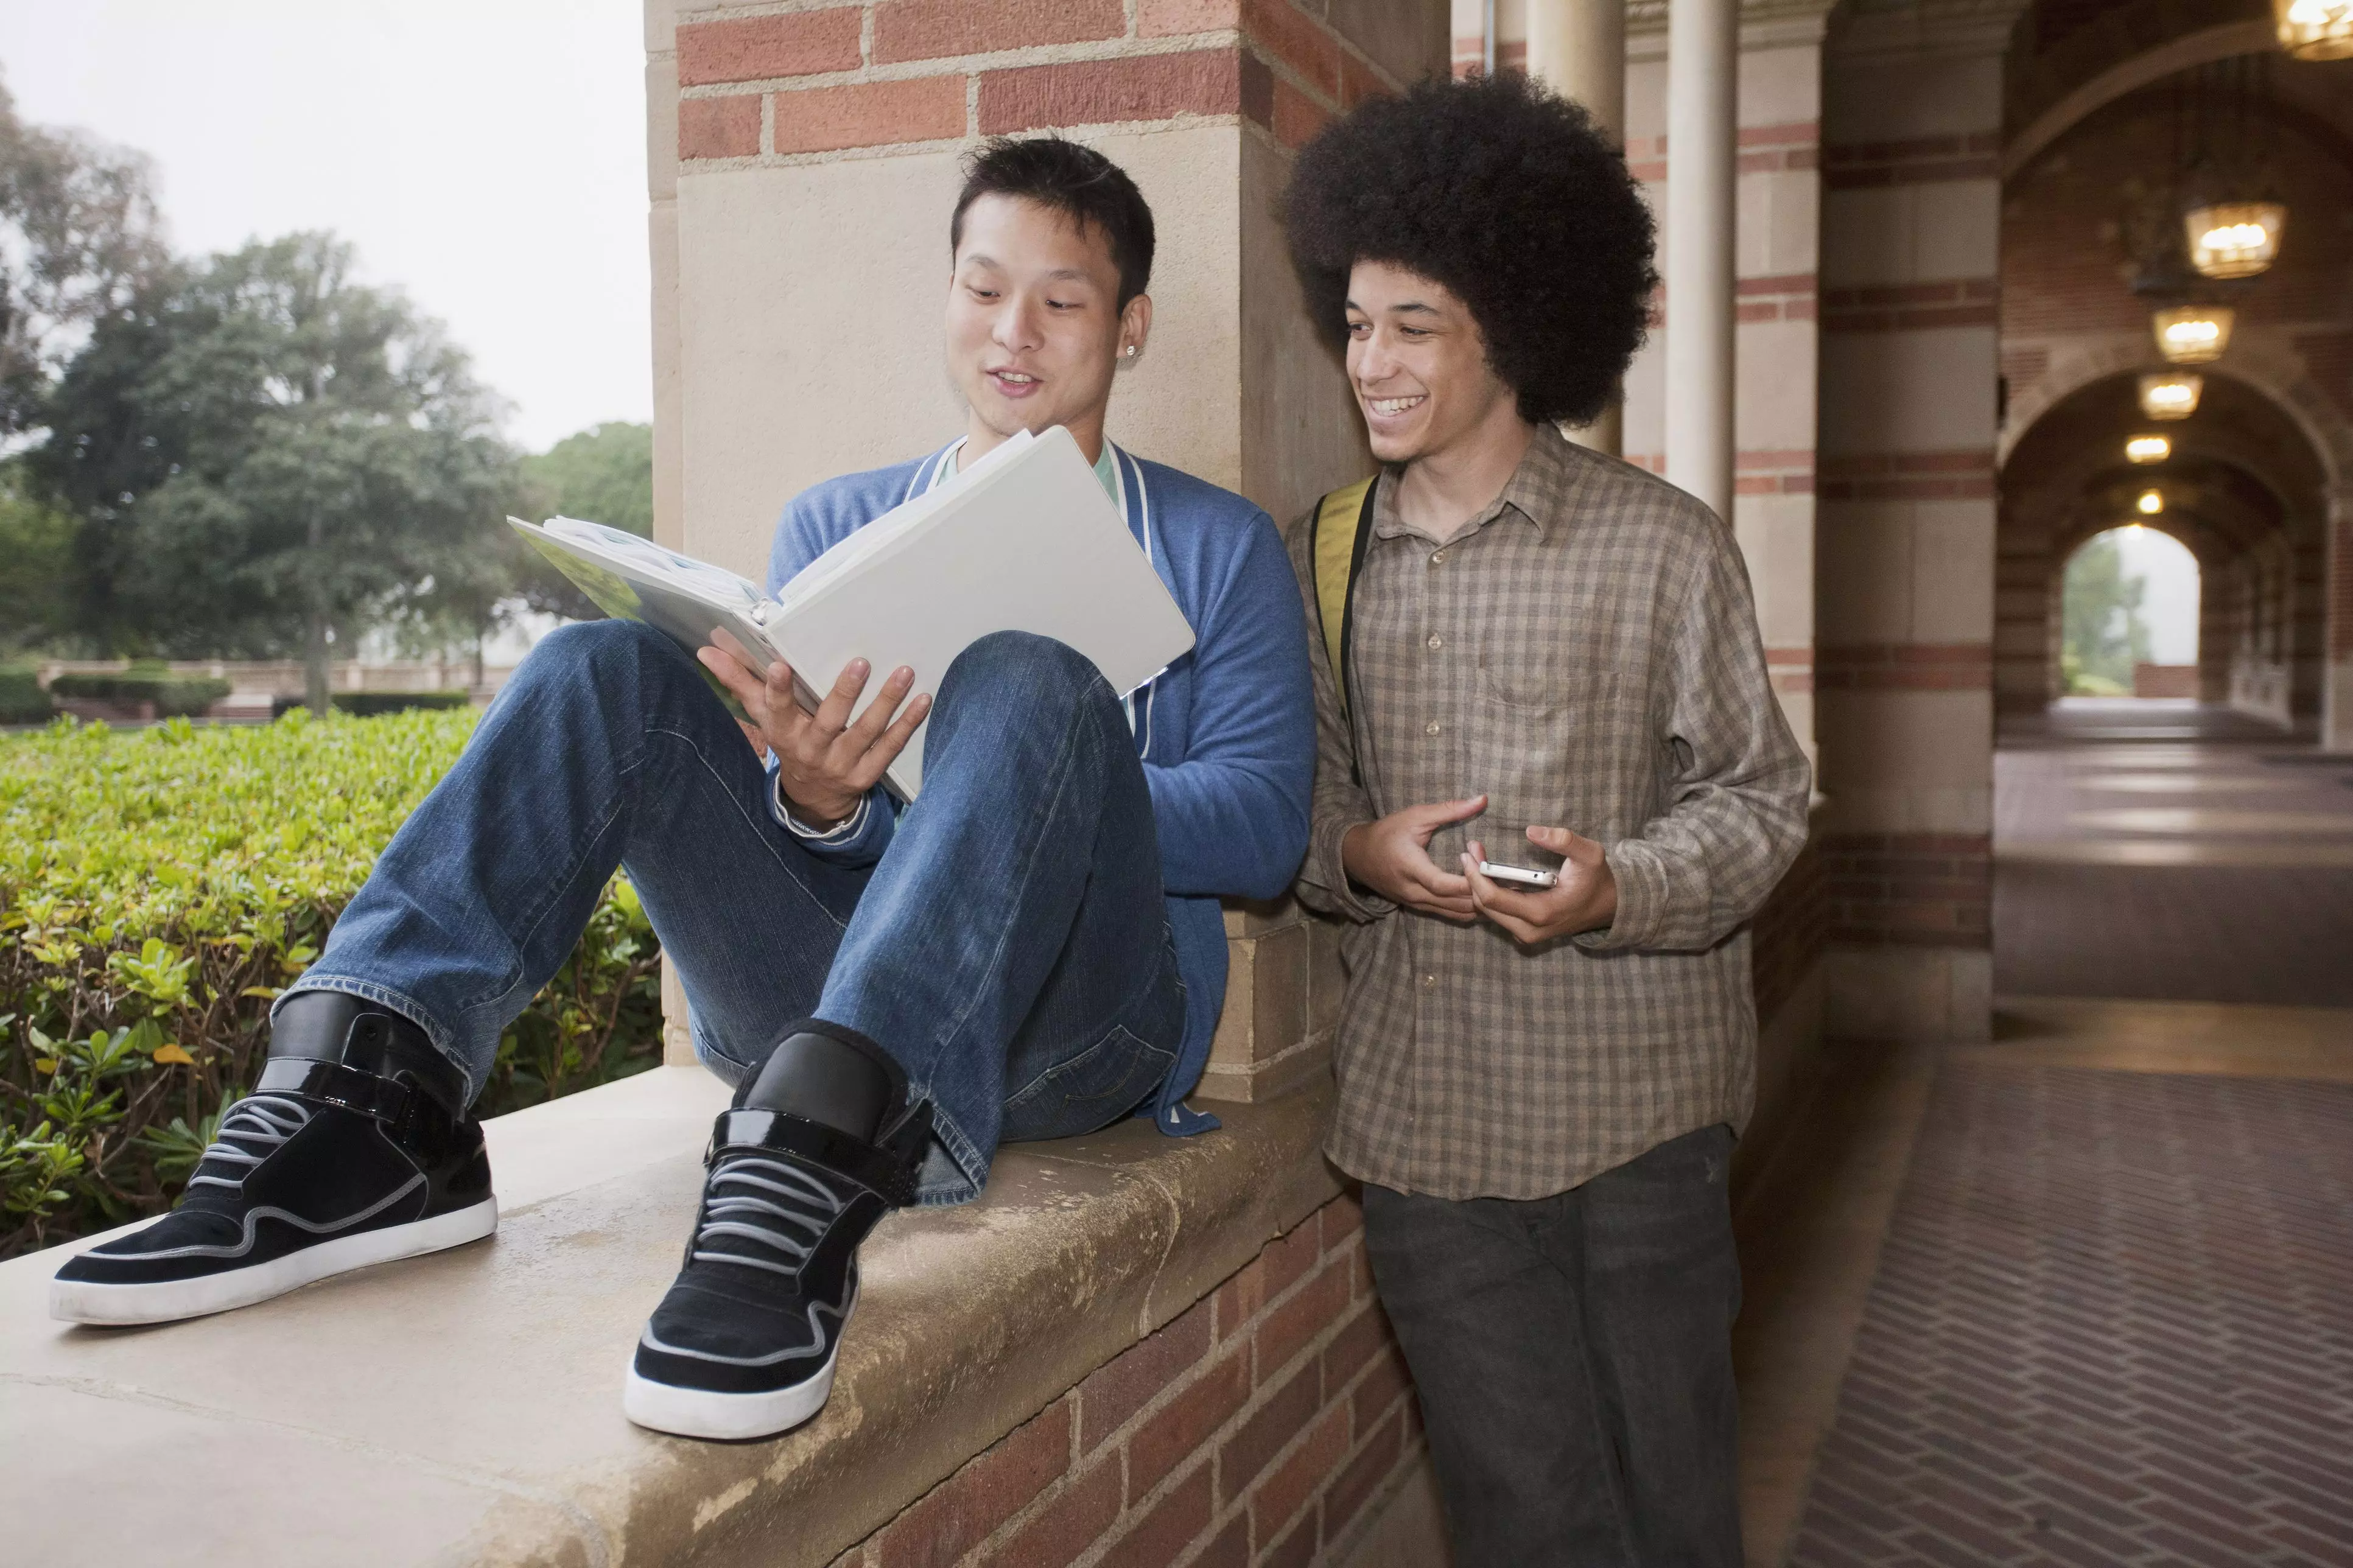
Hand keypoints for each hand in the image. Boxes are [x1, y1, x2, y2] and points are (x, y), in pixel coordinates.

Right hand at [698, 642, 929, 826]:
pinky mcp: (867, 775)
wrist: (812, 798)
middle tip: (861, 662)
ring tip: (903, 672)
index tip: (781, 666)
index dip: (777, 690)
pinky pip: (890, 749)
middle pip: (828, 720)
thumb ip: (739, 680)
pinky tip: (922, 700)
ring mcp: (841, 764)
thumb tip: (705, 648)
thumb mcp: (762, 715)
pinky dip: (907, 725)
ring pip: (866, 733)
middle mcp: (812, 750)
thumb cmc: (788, 740)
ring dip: (886, 703)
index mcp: (783, 732)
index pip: (776, 709)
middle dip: (844, 692)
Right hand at [1340, 795, 1487, 921]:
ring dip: (1477, 902)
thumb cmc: (1387, 832)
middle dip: (1480, 891)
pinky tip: (1482, 896)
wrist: (1357, 855)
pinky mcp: (1418, 907)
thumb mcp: (1415, 816)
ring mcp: (1415, 903)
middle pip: (1454, 903)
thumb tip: (1482, 799)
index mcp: (1410, 868)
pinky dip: (1467, 907)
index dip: (1466, 879)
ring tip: (1496, 886)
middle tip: (1500, 877)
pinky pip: (1448, 914)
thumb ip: (1449, 810)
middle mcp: (1413, 892)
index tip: (1482, 864)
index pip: (1442, 884)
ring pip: (1455, 913)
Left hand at [1460, 825, 1616, 946]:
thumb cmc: (1598, 879)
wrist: (1609, 907)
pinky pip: (1498, 914)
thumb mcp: (1590, 854)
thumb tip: (1530, 831)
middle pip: (1484, 906)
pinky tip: (1489, 873)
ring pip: (1488, 912)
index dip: (1475, 875)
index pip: (1492, 898)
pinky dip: (1489, 894)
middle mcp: (1529, 930)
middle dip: (1473, 877)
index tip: (1469, 853)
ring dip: (1479, 885)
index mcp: (1541, 912)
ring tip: (1478, 857)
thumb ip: (1564, 840)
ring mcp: (1526, 934)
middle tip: (1471, 850)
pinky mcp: (1525, 932)